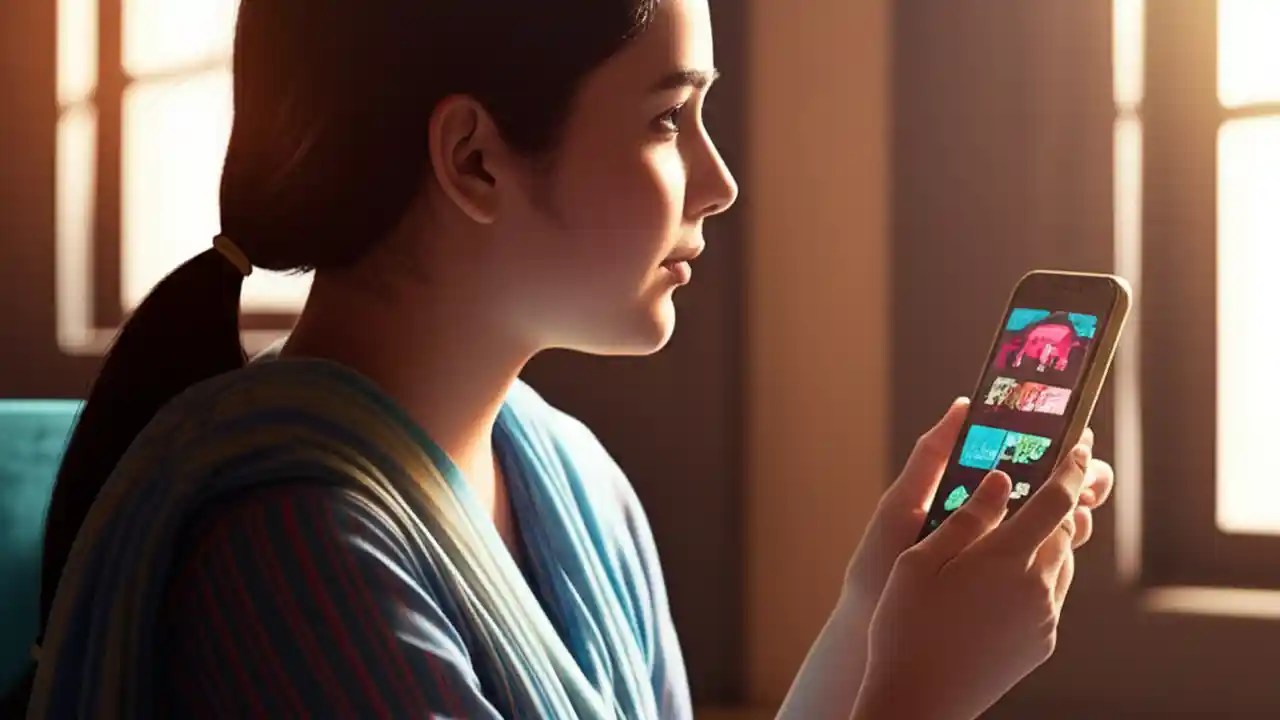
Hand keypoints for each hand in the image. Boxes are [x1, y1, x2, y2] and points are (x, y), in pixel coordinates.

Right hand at [840, 398, 1113, 618]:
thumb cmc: (906, 625)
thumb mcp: (922, 560)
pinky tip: (1007, 577)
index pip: (1056, 499)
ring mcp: (1043, 617)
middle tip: (1051, 477)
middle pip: (1065, 529)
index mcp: (1006, 558)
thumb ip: (967, 517)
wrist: (918, 699)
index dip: (1072, 467)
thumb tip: (1000, 480)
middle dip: (1061, 501)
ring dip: (1049, 539)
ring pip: (1061, 563)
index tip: (1080, 445)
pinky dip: (1039, 574)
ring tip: (1021, 528)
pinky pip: (1051, 595)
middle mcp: (1036, 586)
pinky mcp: (1041, 642)